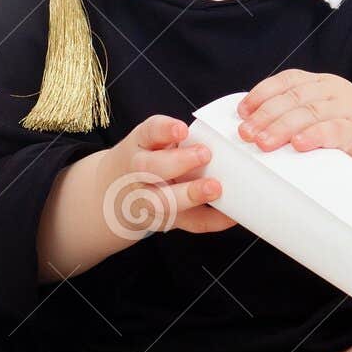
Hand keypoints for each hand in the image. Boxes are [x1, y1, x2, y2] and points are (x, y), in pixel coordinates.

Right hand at [95, 115, 236, 237]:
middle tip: (205, 154)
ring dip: (191, 195)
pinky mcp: (165, 220)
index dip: (165, 130)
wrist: (120, 193)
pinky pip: (190, 223)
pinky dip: (213, 220)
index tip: (182, 129)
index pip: (148, 133)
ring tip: (215, 188)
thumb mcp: (154, 142)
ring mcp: (149, 199)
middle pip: (150, 168)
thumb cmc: (151, 159)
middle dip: (178, 162)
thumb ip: (177, 138)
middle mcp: (139, 172)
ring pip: (165, 201)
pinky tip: (231, 214)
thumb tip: (220, 136)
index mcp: (140, 145)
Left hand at [236, 70, 351, 161]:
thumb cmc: (343, 142)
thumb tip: (250, 130)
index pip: (287, 80)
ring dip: (282, 127)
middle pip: (295, 97)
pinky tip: (299, 144)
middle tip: (247, 134)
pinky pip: (335, 130)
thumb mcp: (317, 122)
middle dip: (266, 115)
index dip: (262, 94)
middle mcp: (336, 90)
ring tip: (263, 143)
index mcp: (322, 84)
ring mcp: (350, 109)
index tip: (242, 112)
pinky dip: (314, 136)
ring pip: (311, 112)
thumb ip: (293, 119)